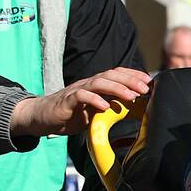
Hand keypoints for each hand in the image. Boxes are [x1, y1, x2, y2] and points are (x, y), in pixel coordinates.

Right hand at [10, 68, 151, 137]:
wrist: (41, 117)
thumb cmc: (71, 114)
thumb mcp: (95, 112)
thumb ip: (111, 107)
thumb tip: (134, 107)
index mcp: (96, 85)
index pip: (117, 74)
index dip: (133, 75)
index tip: (149, 81)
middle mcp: (88, 84)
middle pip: (111, 75)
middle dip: (130, 80)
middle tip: (145, 88)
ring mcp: (77, 91)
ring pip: (98, 83)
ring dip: (117, 88)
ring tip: (131, 96)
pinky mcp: (66, 101)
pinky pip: (81, 96)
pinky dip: (94, 100)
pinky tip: (105, 106)